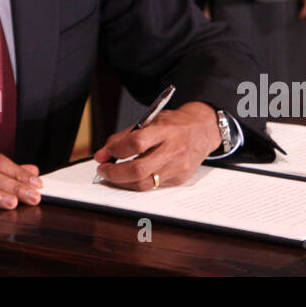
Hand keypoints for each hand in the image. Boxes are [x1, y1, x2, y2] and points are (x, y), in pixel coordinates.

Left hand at [92, 101, 219, 189]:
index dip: (116, 149)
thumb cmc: (174, 124)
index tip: (104, 153)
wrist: (203, 131)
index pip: (136, 143)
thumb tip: (103, 153)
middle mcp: (174, 151)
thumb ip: (125, 136)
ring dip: (122, 182)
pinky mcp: (179, 180)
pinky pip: (153, 186)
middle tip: (103, 169)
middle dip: (114, 173)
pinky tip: (130, 176)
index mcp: (165, 131)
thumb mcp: (150, 120)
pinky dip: (137, 182)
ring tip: (112, 174)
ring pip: (144, 184)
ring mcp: (178, 168)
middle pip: (138, 170)